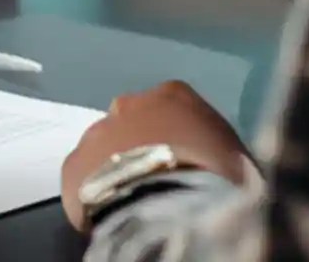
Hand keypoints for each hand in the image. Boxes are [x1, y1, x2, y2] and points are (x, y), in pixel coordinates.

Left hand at [59, 81, 255, 232]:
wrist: (171, 204)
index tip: (187, 164)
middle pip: (134, 125)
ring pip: (105, 151)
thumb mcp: (237, 157)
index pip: (175, 111)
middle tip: (158, 180)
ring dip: (116, 169)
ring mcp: (95, 134)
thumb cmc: (217, 177)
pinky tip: (110, 212)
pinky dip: (95, 194)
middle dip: (143, 148)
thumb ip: (218, 149)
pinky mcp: (71, 167)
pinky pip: (83, 180)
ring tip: (132, 199)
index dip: (180, 140)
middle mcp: (128, 105)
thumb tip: (218, 162)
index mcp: (174, 96)